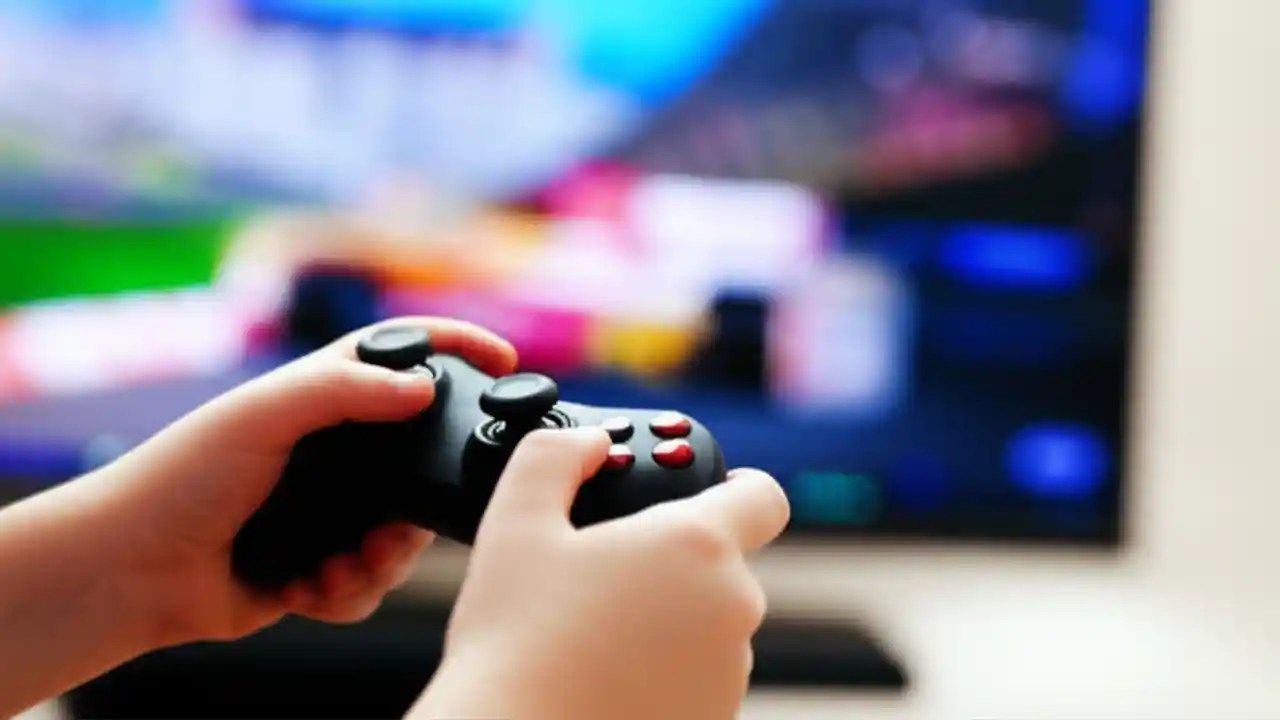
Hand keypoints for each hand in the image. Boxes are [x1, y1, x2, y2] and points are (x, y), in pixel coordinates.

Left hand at [100, 317, 515, 643]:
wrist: (133, 568)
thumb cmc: (184, 475)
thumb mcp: (265, 412)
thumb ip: (345, 391)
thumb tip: (424, 389)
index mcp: (325, 396)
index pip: (406, 356)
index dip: (458, 349)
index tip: (506, 360)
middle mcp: (336, 452)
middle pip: (424, 462)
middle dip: (420, 506)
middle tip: (395, 529)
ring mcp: (332, 510)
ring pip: (404, 536)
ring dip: (379, 560)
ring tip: (340, 567)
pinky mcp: (321, 565)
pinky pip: (370, 584)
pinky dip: (346, 592)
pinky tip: (306, 588)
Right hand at [411, 428, 789, 719]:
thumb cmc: (515, 641)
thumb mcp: (517, 524)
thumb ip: (554, 456)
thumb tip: (588, 443)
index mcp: (697, 545)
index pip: (763, 496)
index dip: (740, 484)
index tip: (705, 492)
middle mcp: (733, 605)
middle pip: (722, 562)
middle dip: (672, 559)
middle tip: (603, 573)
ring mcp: (731, 669)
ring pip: (710, 621)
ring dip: (670, 616)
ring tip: (595, 633)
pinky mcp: (718, 715)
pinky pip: (700, 673)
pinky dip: (666, 668)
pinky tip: (607, 674)